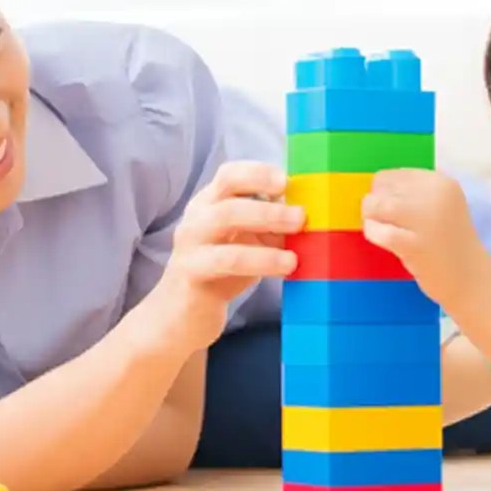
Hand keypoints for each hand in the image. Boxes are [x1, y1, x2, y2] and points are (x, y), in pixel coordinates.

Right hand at [155, 161, 303, 349]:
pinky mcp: (191, 272)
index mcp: (210, 204)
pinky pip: (226, 260)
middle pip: (228, 193)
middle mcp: (197, 217)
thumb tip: (309, 211)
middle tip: (301, 215)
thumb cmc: (221, 274)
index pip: (230, 174)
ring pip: (225, 219)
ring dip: (265, 225)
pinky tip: (286, 266)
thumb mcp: (249, 243)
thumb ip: (272, 226)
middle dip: (268, 202)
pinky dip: (260, 259)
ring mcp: (190, 243)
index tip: (287, 181)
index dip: (258, 173)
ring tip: (296, 240)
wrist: (181, 317)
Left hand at [361, 168, 490, 309]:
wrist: (470, 279)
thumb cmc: (450, 244)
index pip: (394, 175)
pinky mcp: (414, 244)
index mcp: (442, 183)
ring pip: (377, 205)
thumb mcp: (441, 207)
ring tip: (382, 229)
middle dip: (376, 204)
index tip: (392, 208)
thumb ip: (414, 194)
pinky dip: (373, 233)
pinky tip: (384, 241)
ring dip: (371, 217)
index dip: (384, 191)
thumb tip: (376, 188)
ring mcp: (426, 219)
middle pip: (382, 187)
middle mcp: (435, 195)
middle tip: (387, 222)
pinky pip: (378, 230)